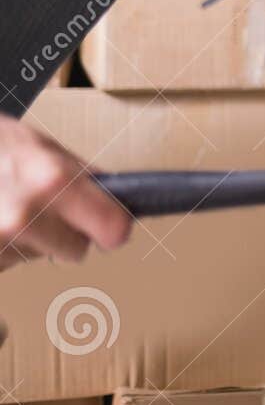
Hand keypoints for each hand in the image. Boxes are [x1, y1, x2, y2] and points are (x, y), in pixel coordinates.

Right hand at [0, 113, 131, 270]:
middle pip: (75, 250)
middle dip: (65, 233)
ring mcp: (0, 239)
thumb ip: (78, 171)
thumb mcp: (37, 143)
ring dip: (29, 239)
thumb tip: (113, 195)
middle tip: (41, 207)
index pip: (112, 228)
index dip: (111, 227)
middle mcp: (26, 215)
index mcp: (52, 180)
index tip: (110, 227)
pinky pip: (8, 262)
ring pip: (37, 256)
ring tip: (5, 206)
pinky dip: (3, 247)